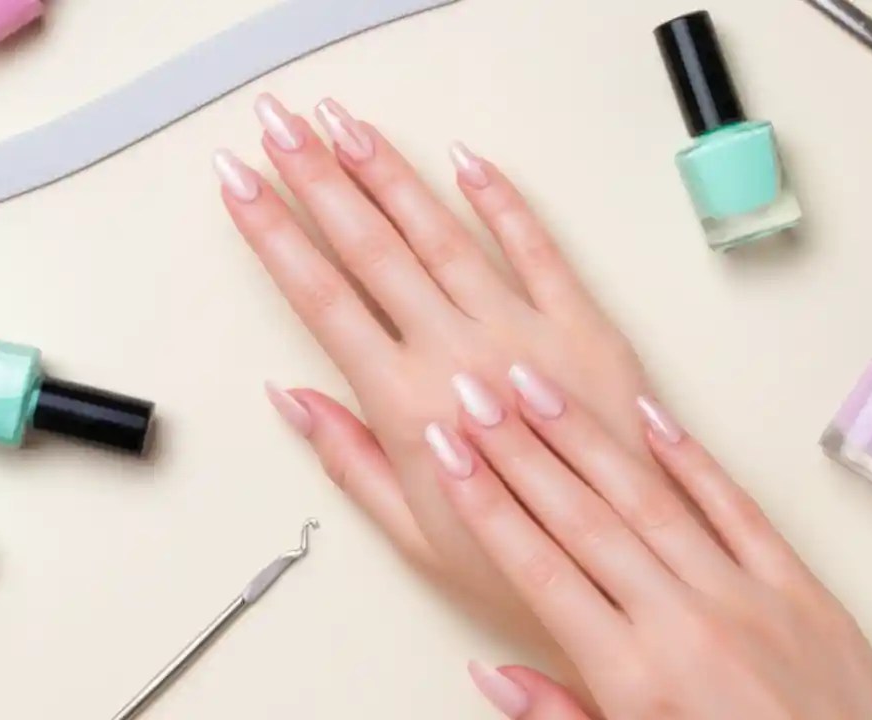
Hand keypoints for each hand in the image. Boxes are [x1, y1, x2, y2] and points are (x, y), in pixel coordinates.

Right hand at [216, 95, 673, 614]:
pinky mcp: (585, 327)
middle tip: (278, 125)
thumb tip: (291, 397)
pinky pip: (538, 249)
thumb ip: (348, 460)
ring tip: (345, 123)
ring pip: (443, 235)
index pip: (323, 299)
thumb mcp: (412, 537)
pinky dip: (503, 201)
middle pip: (372, 249)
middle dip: (316, 178)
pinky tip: (467, 159)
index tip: (241, 185)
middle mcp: (460, 354)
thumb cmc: (523, 560)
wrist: (630, 562)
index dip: (274, 236)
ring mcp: (525, 333)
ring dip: (389, 173)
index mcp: (407, 406)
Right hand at [431, 374, 871, 717]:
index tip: (449, 457)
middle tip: (473, 396)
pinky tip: (654, 417)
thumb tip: (493, 676)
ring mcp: (748, 598)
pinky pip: (738, 508)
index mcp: (636, 679)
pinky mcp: (804, 590)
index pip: (538, 569)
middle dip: (518, 451)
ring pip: (648, 498)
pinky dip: (693, 459)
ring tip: (538, 388)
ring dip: (585, 438)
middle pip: (581, 518)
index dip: (484, 505)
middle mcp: (685, 624)